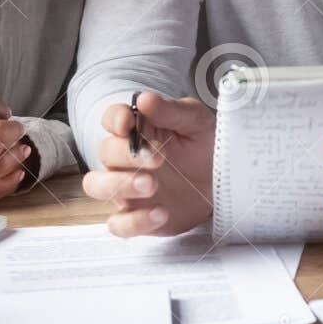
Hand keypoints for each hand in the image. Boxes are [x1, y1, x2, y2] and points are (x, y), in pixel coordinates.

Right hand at [82, 92, 214, 236]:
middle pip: (104, 152)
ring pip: (97, 186)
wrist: (225, 180)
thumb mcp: (197, 122)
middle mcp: (126, 157)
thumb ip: (171, 110)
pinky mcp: (137, 215)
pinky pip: (118, 224)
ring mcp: (127, 187)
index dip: (115, 120)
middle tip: (158, 159)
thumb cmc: (206, 145)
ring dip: (118, 186)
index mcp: (139, 129)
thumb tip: (144, 99)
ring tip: (151, 185)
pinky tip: (161, 213)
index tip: (128, 123)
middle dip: (126, 155)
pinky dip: (134, 221)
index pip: (112, 119)